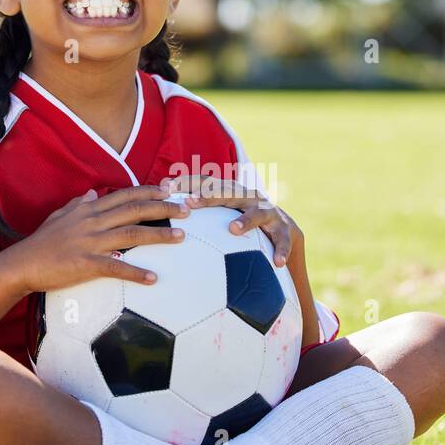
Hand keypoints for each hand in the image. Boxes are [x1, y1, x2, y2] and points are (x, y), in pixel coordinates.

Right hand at [11, 184, 188, 292]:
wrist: (22, 263)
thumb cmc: (41, 242)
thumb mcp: (59, 216)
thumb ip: (79, 204)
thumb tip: (94, 194)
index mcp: (89, 210)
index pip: (124, 195)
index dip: (149, 191)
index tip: (170, 189)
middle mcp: (93, 222)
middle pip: (134, 210)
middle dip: (163, 208)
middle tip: (186, 209)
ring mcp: (91, 242)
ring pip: (132, 235)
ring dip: (159, 235)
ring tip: (181, 237)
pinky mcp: (86, 264)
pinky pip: (116, 268)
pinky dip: (136, 272)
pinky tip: (153, 278)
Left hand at [159, 174, 303, 267]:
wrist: (285, 231)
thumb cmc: (244, 226)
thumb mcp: (222, 219)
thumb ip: (198, 218)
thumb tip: (158, 220)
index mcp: (231, 194)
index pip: (206, 182)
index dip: (187, 182)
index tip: (166, 187)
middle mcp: (249, 198)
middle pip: (229, 192)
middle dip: (210, 196)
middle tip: (191, 203)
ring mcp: (269, 213)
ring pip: (257, 213)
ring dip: (246, 220)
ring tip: (233, 230)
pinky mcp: (286, 230)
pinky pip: (283, 241)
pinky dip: (281, 250)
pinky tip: (277, 262)